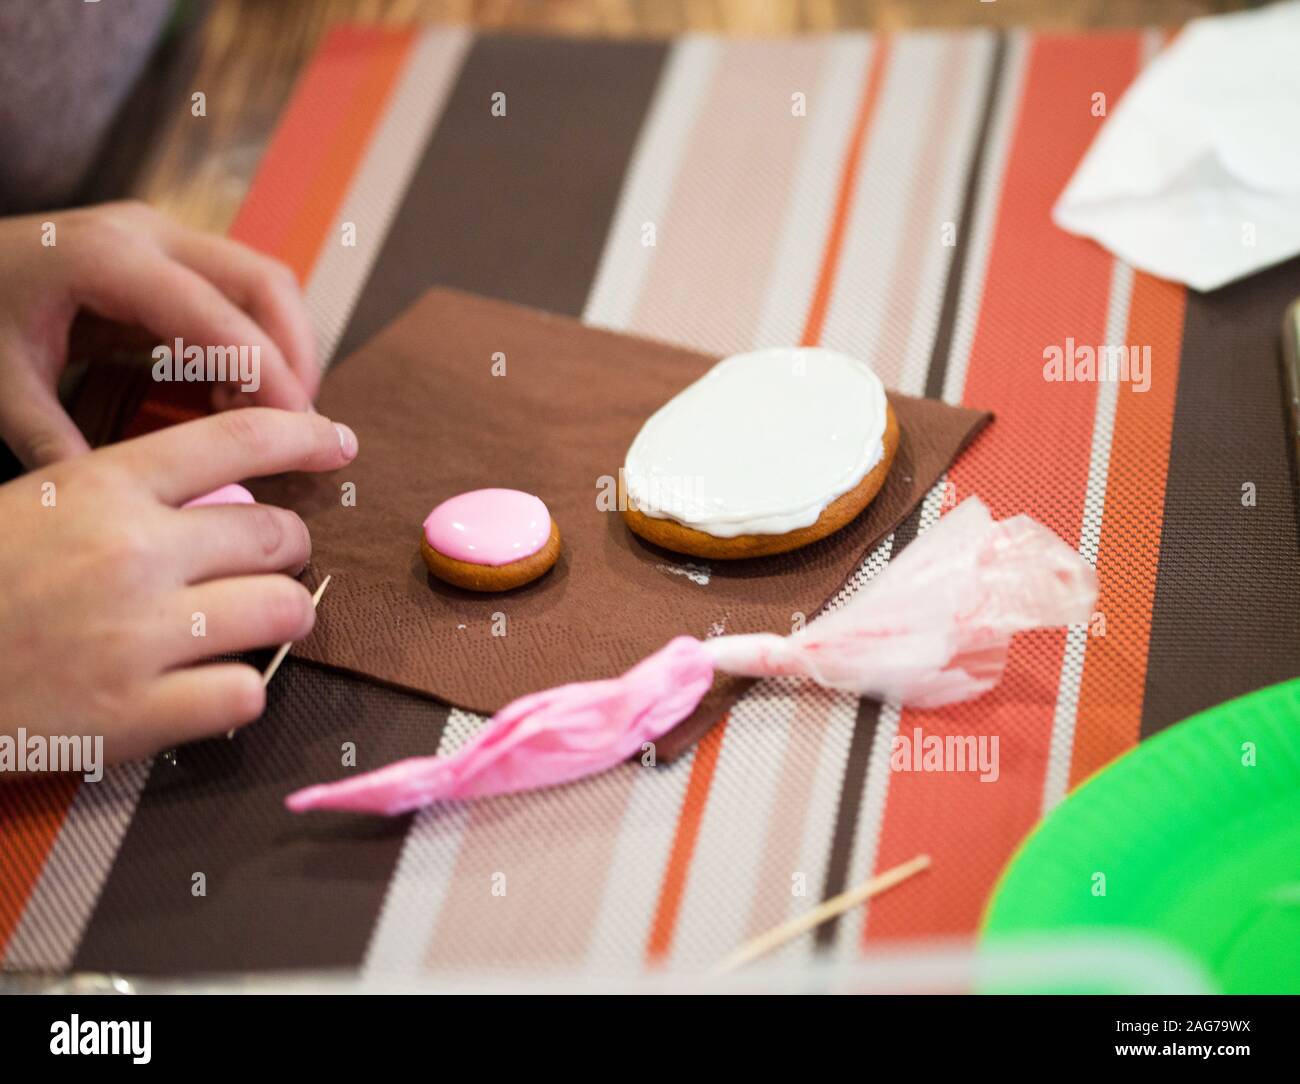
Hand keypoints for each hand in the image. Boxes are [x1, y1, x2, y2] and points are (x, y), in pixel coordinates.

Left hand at [0, 201, 319, 468]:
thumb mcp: (2, 389)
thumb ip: (61, 446)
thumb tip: (120, 508)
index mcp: (106, 258)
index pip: (218, 315)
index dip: (268, 373)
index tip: (297, 427)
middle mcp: (147, 234)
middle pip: (264, 283)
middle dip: (295, 356)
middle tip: (297, 424)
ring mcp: (161, 237)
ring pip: (262, 282)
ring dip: (282, 347)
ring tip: (265, 415)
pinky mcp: (166, 254)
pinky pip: (237, 291)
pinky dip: (254, 341)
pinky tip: (229, 393)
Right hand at [0, 408, 356, 762]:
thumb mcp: (33, 507)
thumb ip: (124, 495)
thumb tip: (224, 498)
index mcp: (101, 488)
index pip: (237, 440)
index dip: (303, 434)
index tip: (338, 442)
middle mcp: (133, 553)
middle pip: (278, 535)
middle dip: (286, 550)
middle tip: (268, 563)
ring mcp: (140, 637)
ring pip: (282, 611)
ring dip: (280, 617)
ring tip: (252, 624)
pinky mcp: (137, 715)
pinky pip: (247, 694)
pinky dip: (238, 692)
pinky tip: (205, 688)